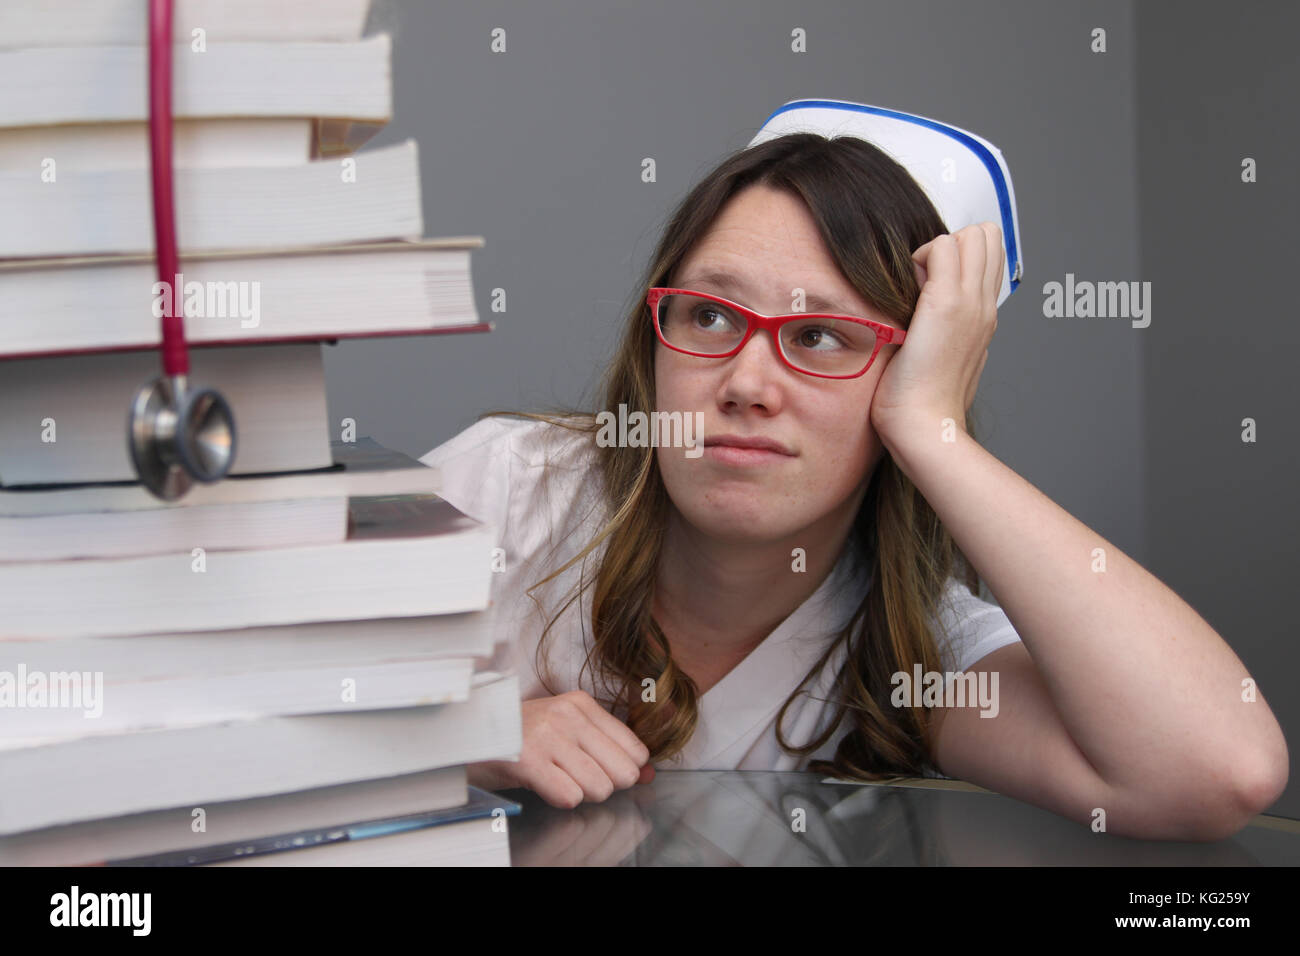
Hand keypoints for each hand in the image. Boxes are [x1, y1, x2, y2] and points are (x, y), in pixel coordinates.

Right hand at [467, 690, 654, 808]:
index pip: (634, 749)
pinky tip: (543, 785)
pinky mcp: (528, 760)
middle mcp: (567, 715)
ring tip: (556, 777)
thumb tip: (650, 773)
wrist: (466, 735)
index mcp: (581, 703)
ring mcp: (547, 736)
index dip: (622, 769)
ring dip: (580, 792)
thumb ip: (611, 749)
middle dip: (605, 784)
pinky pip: (570, 796)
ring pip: (599, 787)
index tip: (600, 768)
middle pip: (623, 772)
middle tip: (576, 776)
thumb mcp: (567, 731)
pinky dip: (560, 798)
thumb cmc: (520, 735)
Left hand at [868, 222, 1003, 442]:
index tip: (932, 281)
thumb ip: (946, 332)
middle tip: (923, 278)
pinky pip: (942, 246)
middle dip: (951, 243)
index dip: (960, 253)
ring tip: (915, 287)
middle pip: (986, 235)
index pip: (989, 254)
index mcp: (984, 317)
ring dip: (935, 248)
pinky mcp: (947, 304)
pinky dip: (918, 258)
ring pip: (969, 235)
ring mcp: (971, 302)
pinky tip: (905, 294)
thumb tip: (926, 315)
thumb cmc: (924, 401)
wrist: (926, 425)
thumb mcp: (943, 359)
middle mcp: (984, 305)